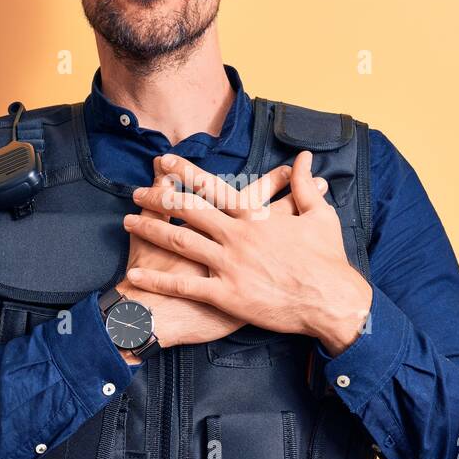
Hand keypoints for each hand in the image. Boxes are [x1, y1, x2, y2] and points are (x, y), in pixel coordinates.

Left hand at [124, 151, 372, 354]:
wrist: (331, 300)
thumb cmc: (327, 260)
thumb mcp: (320, 215)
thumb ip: (304, 185)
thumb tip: (304, 158)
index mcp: (254, 218)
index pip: (212, 187)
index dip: (185, 172)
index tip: (164, 161)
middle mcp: (236, 237)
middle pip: (187, 211)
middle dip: (158, 197)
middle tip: (136, 191)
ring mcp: (228, 266)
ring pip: (180, 242)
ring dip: (150, 230)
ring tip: (127, 221)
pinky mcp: (226, 295)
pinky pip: (184, 286)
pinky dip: (157, 279)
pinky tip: (136, 274)